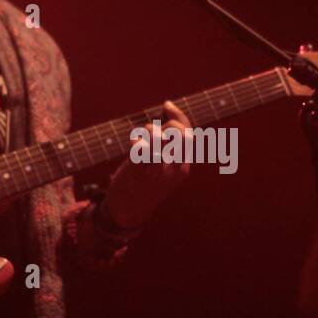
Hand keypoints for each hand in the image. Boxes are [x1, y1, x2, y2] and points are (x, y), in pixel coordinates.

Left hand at [103, 100, 193, 229]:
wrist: (129, 212)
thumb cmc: (144, 182)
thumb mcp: (162, 165)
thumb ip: (168, 143)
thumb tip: (167, 108)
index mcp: (182, 167)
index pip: (188, 133)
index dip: (178, 115)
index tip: (166, 105)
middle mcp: (173, 169)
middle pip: (178, 132)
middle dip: (165, 124)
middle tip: (150, 131)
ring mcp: (156, 171)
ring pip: (159, 137)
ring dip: (148, 131)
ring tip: (139, 138)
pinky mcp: (137, 172)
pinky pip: (140, 148)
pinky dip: (136, 140)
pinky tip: (132, 144)